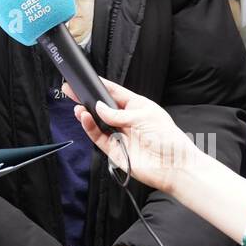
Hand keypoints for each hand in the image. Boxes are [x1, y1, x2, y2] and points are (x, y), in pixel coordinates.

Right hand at [69, 79, 199, 193]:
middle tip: (71, 91)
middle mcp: (127, 120)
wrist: (173, 166)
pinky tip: (84, 118)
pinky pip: (98, 137)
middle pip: (103, 108)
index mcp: (137, 107)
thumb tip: (98, 107)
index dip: (102, 86)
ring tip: (78, 107)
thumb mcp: (143, 116)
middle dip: (88, 99)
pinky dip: (89, 128)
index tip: (88, 79)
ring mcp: (120, 135)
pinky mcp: (114, 150)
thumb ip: (117, 113)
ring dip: (86, 114)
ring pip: (98, 123)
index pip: (115, 93)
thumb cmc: (168, 138)